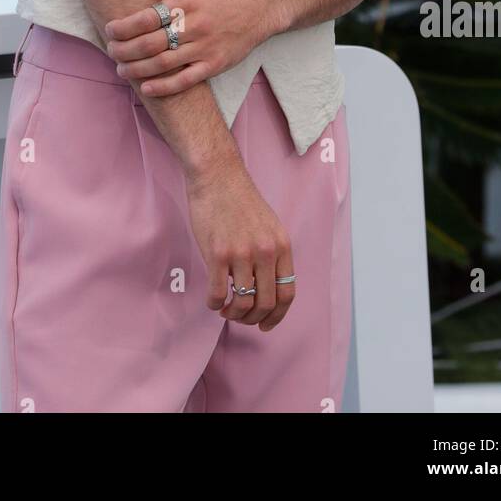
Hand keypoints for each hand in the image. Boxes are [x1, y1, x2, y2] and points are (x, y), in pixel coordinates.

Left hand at [103, 0, 268, 96]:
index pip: (148, 17)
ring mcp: (204, 48)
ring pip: (164, 63)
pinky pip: (185, 80)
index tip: (110, 30)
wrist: (258, 10)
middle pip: (151, 43)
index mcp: (187, 3)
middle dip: (125, 50)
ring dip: (138, 69)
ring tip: (122, 70)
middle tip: (111, 52)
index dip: (125, 27)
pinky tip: (146, 87)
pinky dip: (164, 86)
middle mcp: (194, 26)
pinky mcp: (213, 65)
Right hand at [186, 156, 296, 330]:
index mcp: (282, 245)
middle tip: (242, 317)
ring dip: (234, 314)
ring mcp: (241, 254)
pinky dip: (215, 303)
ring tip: (226, 309)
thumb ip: (273, 254)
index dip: (278, 315)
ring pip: (242, 302)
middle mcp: (265, 252)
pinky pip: (218, 293)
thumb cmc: (240, 199)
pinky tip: (213, 300)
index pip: (287, 293)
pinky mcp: (217, 254)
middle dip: (254, 318)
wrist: (217, 176)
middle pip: (266, 303)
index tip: (266, 324)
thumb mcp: (269, 225)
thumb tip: (268, 286)